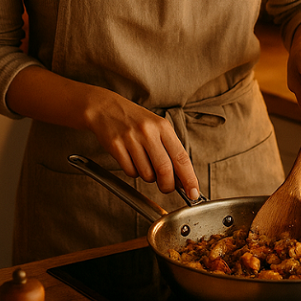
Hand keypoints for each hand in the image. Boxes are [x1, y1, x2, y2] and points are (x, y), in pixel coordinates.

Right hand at [84, 89, 199, 198]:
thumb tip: (183, 177)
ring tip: (145, 164)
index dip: (189, 178)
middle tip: (167, 188)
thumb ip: (170, 149)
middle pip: (164, 169)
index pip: (181, 157)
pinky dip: (134, 172)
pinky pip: (130, 172)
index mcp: (163, 127)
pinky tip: (132, 160)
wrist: (106, 108)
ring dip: (149, 177)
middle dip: (168, 185)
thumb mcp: (158, 127)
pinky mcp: (116, 146)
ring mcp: (131, 139)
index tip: (193, 192)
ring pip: (146, 174)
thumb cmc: (136, 120)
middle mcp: (149, 132)